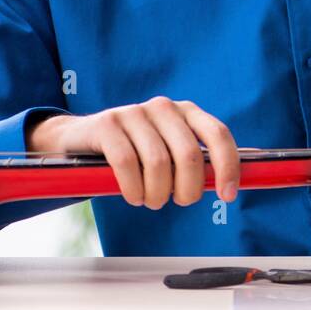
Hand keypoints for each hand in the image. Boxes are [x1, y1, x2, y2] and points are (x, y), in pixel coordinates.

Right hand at [26, 97, 239, 208]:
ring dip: (157, 194)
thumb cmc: (135, 153)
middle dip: (188, 189)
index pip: (218, 134)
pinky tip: (134, 196)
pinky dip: (133, 188)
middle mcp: (163, 107)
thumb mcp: (168, 152)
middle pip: (189, 155)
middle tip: (178, 202)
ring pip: (158, 163)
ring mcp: (134, 112)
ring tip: (151, 201)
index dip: (228, 167)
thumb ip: (196, 164)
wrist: (79, 140)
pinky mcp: (107, 124)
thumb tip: (231, 187)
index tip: (228, 196)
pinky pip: (127, 163)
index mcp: (186, 111)